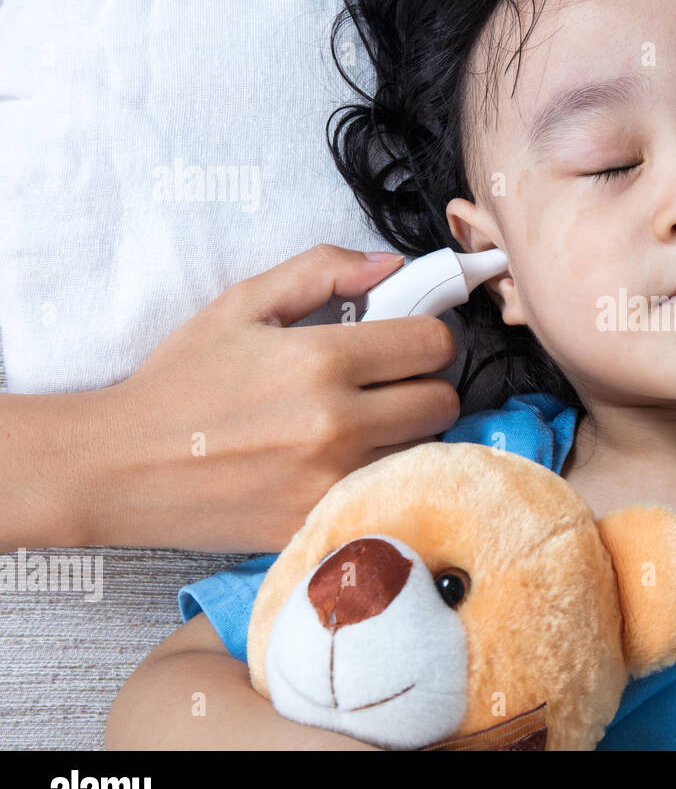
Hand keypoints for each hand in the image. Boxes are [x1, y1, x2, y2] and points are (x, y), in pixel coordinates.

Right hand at [86, 244, 460, 551]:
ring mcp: (331, 483)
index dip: (426, 338)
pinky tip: (346, 466)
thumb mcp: (241, 305)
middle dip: (423, 387)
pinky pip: (389, 497)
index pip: (433, 344)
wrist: (120, 467)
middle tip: (387, 387)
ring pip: (424, 453)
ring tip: (366, 428)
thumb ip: (321, 271)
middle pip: (442, 402)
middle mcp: (337, 424)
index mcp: (321, 360)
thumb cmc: (181, 382)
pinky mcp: (320, 524)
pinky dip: (382, 481)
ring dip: (408, 438)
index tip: (404, 344)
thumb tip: (391, 264)